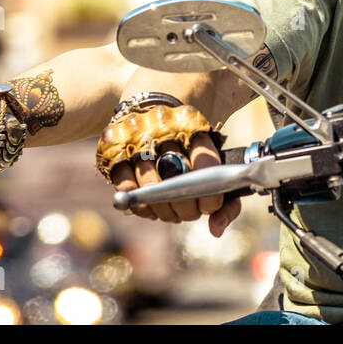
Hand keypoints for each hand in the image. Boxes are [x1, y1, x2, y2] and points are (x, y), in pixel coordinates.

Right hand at [105, 124, 240, 235]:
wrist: (156, 112)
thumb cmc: (193, 152)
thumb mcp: (215, 166)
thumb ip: (227, 201)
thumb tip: (216, 230)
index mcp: (194, 129)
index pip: (205, 165)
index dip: (208, 195)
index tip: (209, 206)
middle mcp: (164, 132)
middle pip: (176, 183)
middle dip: (186, 208)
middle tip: (189, 211)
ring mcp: (136, 141)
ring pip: (149, 189)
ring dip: (164, 210)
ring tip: (172, 210)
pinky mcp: (115, 152)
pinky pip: (125, 188)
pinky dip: (140, 206)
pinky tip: (152, 207)